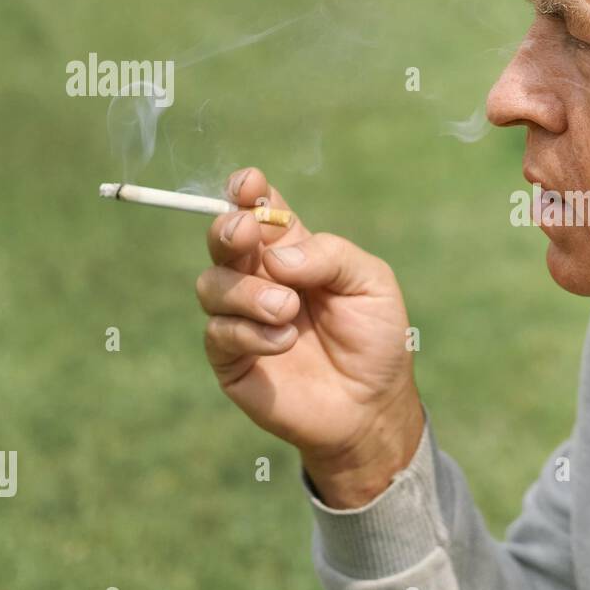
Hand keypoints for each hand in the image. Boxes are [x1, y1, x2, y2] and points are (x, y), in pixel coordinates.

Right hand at [195, 167, 424, 507]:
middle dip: (227, 229)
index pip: (260, 211)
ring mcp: (242, 318)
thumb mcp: (371, 284)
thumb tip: (276, 256)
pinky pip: (219, 333)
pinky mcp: (232, 358)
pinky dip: (250, 332)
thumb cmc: (377, 339)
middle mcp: (261, 278)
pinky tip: (285, 341)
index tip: (248, 184)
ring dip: (247, 291)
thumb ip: (330, 256)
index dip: (247, 193)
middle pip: (223, 240)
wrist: (372, 404)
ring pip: (212, 285)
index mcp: (294, 252)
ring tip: (288, 309)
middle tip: (247, 235)